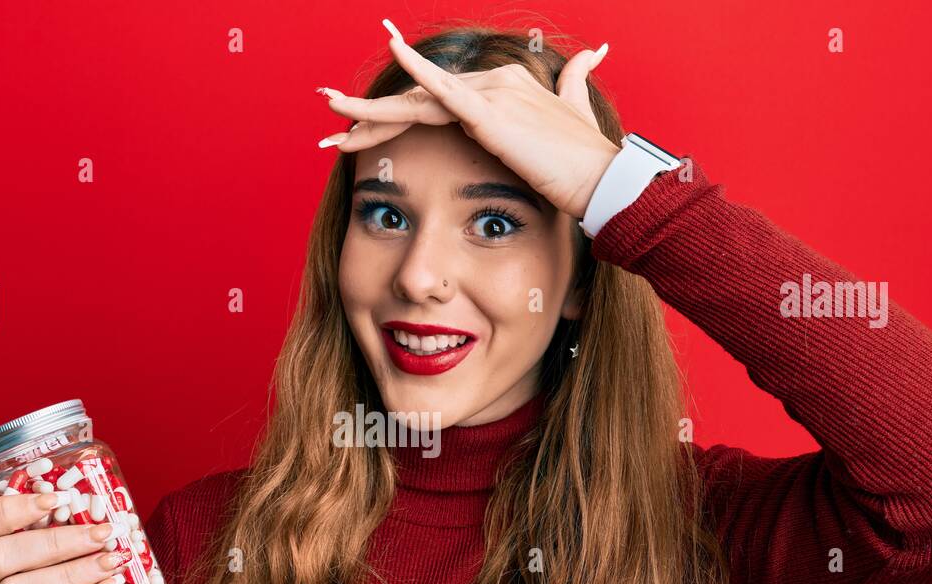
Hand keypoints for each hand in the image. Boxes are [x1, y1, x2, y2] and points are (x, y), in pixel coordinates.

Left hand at [316, 20, 620, 220]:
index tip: (360, 132)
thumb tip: (592, 54)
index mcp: (501, 89)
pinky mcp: (489, 113)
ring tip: (329, 116)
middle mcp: (491, 84)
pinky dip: (414, 75)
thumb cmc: (584, 164)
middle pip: (415, 101)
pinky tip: (388, 57)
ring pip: (415, 102)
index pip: (432, 102)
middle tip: (329, 120)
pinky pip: (441, 93)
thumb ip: (573, 82)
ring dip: (368, 112)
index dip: (394, 117)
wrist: (602, 181)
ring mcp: (490, 95)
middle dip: (369, 114)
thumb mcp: (573, 117)